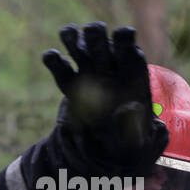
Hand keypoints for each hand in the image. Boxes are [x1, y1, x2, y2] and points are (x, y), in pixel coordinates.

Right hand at [41, 23, 167, 175]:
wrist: (104, 154)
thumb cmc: (128, 147)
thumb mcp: (136, 144)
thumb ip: (134, 128)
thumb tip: (129, 107)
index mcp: (131, 74)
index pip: (128, 44)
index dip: (123, 39)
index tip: (119, 41)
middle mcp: (109, 68)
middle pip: (100, 37)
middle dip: (95, 35)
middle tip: (93, 45)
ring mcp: (88, 74)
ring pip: (79, 44)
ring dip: (72, 37)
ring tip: (69, 36)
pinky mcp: (70, 85)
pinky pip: (59, 66)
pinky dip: (53, 59)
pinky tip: (52, 57)